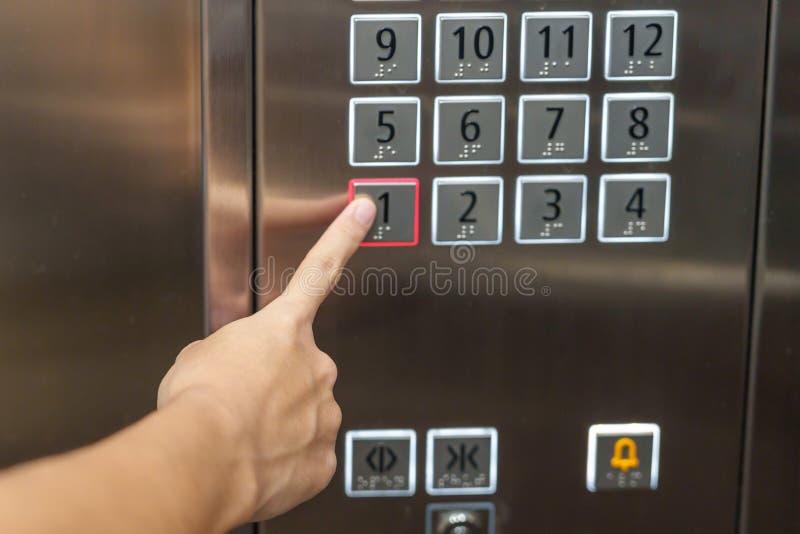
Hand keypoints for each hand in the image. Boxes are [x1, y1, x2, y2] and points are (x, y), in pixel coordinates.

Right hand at [157, 197, 375, 524]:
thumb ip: (231, 351)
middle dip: (279, 383)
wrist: (205, 460)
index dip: (343, 237)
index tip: (364, 211)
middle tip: (244, 404)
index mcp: (283, 329)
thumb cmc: (200, 404)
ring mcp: (324, 412)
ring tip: (244, 437)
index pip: (318, 270)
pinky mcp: (323, 457)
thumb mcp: (200, 356)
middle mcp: (314, 365)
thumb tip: (233, 368)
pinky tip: (259, 462)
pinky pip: (306, 455)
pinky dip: (287, 460)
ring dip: (281, 423)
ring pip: (307, 413)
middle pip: (303, 368)